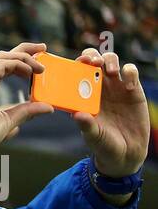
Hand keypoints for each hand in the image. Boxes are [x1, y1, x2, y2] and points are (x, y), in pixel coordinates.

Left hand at [72, 47, 149, 178]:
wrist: (126, 152)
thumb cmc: (104, 144)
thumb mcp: (93, 136)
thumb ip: (86, 126)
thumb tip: (76, 115)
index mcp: (83, 96)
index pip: (76, 73)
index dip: (76, 64)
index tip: (78, 64)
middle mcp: (98, 88)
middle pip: (94, 61)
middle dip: (92, 56)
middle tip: (93, 62)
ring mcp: (116, 87)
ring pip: (112, 61)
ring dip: (110, 60)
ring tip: (111, 71)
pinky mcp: (133, 90)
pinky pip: (131, 72)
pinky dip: (130, 72)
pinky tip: (129, 85)